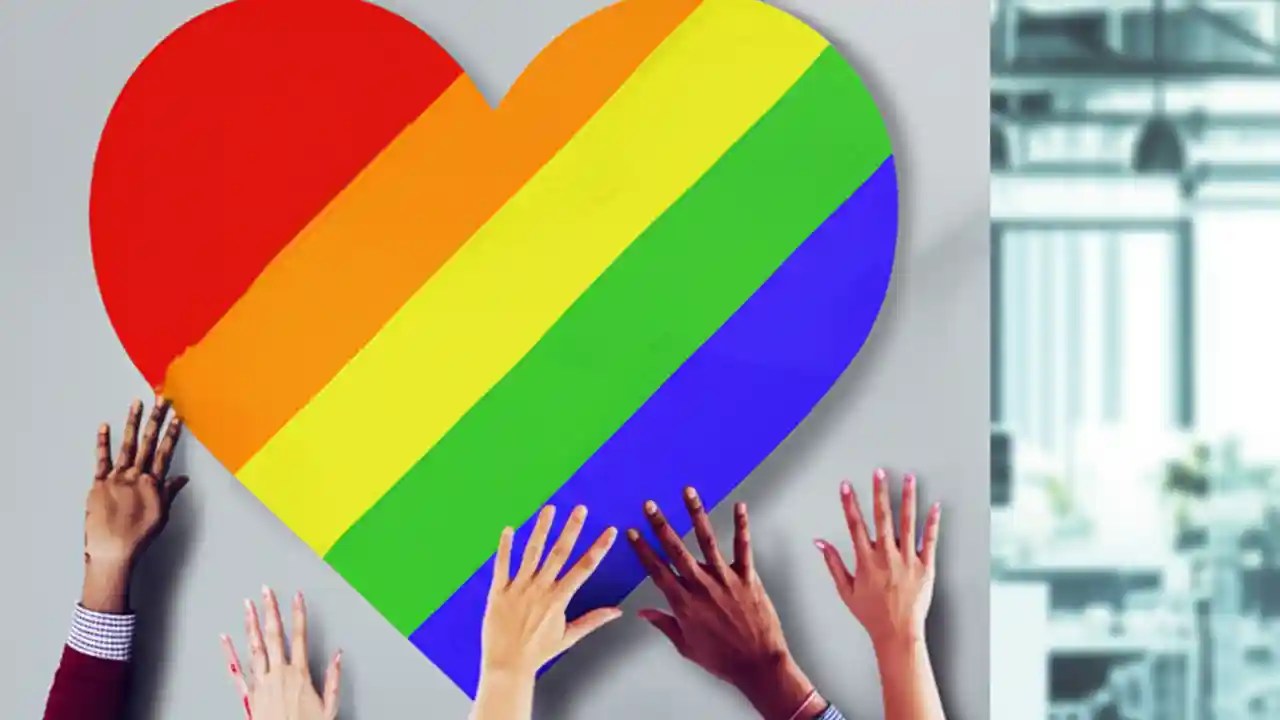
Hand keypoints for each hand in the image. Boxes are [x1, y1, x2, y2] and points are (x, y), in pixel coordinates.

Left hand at [82, 398, 188, 612]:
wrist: (112, 551)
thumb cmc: (139, 537)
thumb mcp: (161, 515)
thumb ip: (169, 493)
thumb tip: (182, 478)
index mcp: (153, 484)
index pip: (165, 453)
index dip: (172, 434)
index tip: (177, 417)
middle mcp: (136, 476)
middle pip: (149, 443)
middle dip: (156, 420)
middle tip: (161, 401)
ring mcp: (116, 478)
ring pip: (128, 445)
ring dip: (133, 423)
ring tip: (137, 404)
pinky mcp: (99, 484)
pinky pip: (101, 459)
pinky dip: (102, 442)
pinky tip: (104, 426)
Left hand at [221, 587, 340, 719]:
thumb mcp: (329, 707)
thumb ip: (333, 679)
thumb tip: (338, 655)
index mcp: (299, 674)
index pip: (300, 637)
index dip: (299, 615)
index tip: (297, 597)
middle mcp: (279, 674)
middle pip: (275, 636)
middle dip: (271, 611)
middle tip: (266, 591)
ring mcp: (261, 683)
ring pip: (255, 648)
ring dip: (251, 624)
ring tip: (247, 605)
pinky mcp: (249, 695)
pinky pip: (236, 671)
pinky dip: (229, 653)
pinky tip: (225, 638)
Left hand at [471, 505, 619, 719]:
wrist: (507, 665)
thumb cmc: (538, 653)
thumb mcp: (569, 636)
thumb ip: (593, 620)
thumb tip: (617, 612)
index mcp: (558, 599)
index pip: (584, 568)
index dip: (598, 548)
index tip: (609, 531)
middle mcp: (540, 590)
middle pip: (559, 553)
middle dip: (571, 529)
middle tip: (580, 509)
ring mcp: (518, 589)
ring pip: (532, 553)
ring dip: (541, 529)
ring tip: (549, 509)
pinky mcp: (498, 591)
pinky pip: (502, 565)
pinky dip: (505, 547)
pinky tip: (508, 529)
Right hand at [628, 488, 824, 719]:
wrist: (757, 665)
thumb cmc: (722, 660)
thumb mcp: (686, 646)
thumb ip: (664, 624)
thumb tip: (642, 613)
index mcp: (683, 604)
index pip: (657, 570)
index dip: (643, 550)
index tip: (632, 532)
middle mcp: (700, 587)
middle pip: (675, 550)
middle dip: (660, 525)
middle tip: (649, 505)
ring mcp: (724, 580)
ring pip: (706, 540)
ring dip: (696, 513)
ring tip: (688, 492)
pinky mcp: (747, 578)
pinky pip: (743, 547)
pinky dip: (741, 525)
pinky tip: (740, 506)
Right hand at [816, 470, 945, 719]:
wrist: (898, 633)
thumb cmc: (871, 614)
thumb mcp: (846, 590)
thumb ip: (833, 563)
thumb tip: (820, 543)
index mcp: (866, 561)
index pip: (855, 525)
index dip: (849, 503)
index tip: (845, 486)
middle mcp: (887, 556)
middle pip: (882, 517)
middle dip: (880, 492)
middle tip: (879, 472)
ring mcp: (908, 560)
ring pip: (908, 523)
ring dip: (908, 498)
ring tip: (909, 479)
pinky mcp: (926, 567)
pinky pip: (930, 540)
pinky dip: (932, 522)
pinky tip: (935, 506)